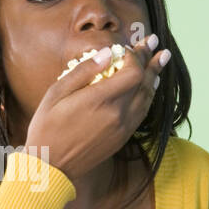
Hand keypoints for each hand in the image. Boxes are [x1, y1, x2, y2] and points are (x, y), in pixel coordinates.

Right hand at [23, 34, 171, 180]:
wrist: (53, 167)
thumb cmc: (48, 128)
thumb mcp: (56, 93)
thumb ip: (84, 71)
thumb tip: (107, 53)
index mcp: (101, 100)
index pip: (132, 71)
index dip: (133, 56)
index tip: (126, 46)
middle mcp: (118, 114)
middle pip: (144, 82)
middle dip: (150, 59)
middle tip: (154, 41)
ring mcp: (124, 127)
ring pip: (147, 97)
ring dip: (154, 76)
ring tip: (160, 58)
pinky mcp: (124, 137)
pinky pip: (143, 111)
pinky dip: (148, 94)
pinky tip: (150, 85)